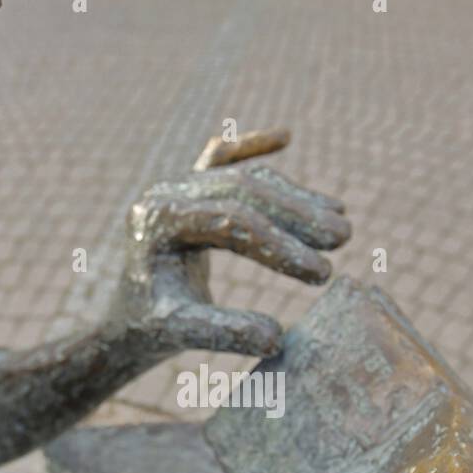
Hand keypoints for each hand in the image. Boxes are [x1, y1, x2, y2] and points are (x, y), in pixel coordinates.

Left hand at [116, 128, 349, 357]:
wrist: (128, 319)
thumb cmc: (151, 328)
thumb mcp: (181, 333)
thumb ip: (223, 332)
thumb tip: (275, 336)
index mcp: (160, 220)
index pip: (232, 222)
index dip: (280, 246)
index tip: (322, 273)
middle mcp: (167, 192)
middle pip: (243, 191)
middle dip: (298, 214)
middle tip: (344, 238)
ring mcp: (179, 186)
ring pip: (245, 179)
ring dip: (294, 196)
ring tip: (339, 219)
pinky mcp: (190, 190)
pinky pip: (223, 161)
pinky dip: (252, 149)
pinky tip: (284, 136)